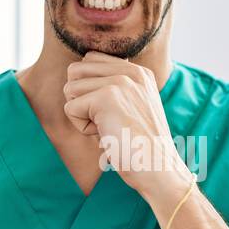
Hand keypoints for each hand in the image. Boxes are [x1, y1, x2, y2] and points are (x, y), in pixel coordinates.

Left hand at [62, 52, 194, 203]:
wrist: (159, 168)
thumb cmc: (141, 146)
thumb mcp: (135, 107)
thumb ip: (114, 87)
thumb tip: (75, 76)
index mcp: (138, 72)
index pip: (90, 60)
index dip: (90, 89)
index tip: (112, 111)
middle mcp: (130, 71)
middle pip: (75, 71)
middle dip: (80, 99)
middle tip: (105, 119)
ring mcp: (119, 82)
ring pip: (70, 89)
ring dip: (81, 114)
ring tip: (108, 127)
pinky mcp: (106, 98)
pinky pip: (70, 108)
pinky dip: (82, 128)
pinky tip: (106, 134)